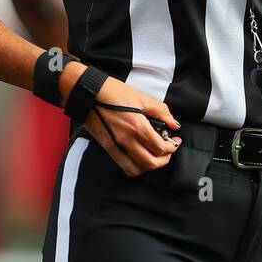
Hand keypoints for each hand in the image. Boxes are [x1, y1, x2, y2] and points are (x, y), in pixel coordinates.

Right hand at [63, 67, 180, 175]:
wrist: (87, 93)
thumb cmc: (112, 92)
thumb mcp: (140, 97)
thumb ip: (161, 111)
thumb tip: (174, 124)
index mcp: (137, 126)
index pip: (160, 148)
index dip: (172, 147)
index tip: (175, 141)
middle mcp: (127, 140)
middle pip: (151, 163)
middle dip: (164, 159)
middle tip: (168, 151)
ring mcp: (116, 146)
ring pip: (137, 169)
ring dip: (149, 166)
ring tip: (154, 156)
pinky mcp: (108, 148)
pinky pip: (123, 166)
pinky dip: (135, 167)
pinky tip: (139, 157)